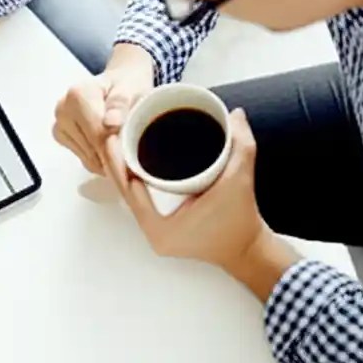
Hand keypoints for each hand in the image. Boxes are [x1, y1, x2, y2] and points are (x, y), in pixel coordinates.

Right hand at [54, 53, 153, 174]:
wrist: (117, 81)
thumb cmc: (127, 84)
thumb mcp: (132, 89)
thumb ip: (122, 105)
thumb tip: (110, 124)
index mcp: (79, 95)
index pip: (99, 137)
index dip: (117, 160)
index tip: (133, 180)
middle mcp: (63, 109)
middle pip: (93, 151)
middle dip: (117, 164)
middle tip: (139, 172)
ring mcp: (59, 124)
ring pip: (89, 159)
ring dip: (110, 164)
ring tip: (129, 157)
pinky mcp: (61, 136)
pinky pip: (84, 159)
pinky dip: (101, 161)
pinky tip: (113, 152)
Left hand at [105, 109, 269, 269]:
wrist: (248, 249)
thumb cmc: (241, 223)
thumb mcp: (240, 180)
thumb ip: (241, 145)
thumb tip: (235, 113)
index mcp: (160, 228)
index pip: (128, 189)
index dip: (118, 162)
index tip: (116, 136)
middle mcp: (152, 233)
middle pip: (124, 190)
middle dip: (117, 161)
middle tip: (115, 131)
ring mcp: (155, 232)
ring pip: (130, 195)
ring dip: (124, 169)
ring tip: (120, 141)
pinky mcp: (161, 227)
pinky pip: (139, 200)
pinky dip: (134, 180)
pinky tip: (131, 160)